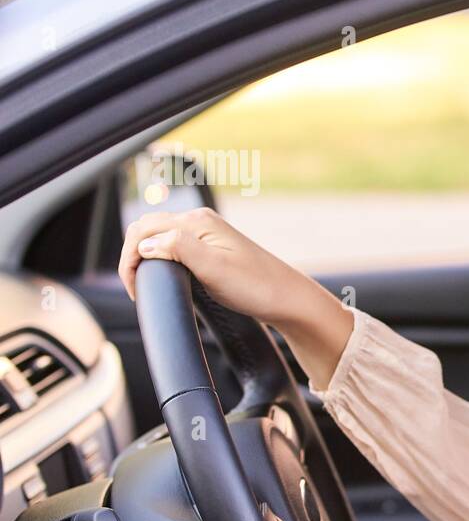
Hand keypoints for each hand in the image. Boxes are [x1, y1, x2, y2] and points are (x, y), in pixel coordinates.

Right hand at [118, 207, 311, 326]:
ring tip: (145, 285)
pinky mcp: (211, 247)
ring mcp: (206, 233)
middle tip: (136, 290)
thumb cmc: (256, 287)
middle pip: (147, 229)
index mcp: (198, 222)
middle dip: (132, 256)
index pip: (143, 230)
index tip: (134, 290)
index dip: (129, 258)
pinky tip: (163, 276)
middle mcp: (200, 222)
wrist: (288, 298)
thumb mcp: (213, 268)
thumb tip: (145, 244)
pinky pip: (173, 245)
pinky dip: (159, 258)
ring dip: (144, 256)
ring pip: (159, 236)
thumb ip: (178, 249)